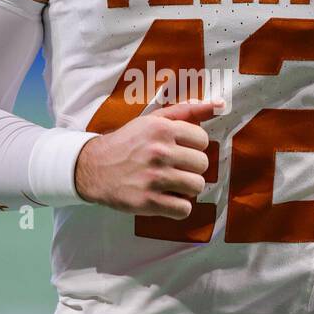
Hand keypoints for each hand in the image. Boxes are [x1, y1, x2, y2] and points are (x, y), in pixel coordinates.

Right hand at [74, 99, 221, 217]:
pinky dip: (178, 207)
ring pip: (196, 187)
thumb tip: (220, 104)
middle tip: (175, 168)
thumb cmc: (127, 143)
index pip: (203, 140)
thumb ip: (187, 111)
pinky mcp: (148, 202)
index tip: (180, 150)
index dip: (193, 147)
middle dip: (191, 168)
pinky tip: (166, 198)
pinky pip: (184, 209)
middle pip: (202, 165)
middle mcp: (159, 151)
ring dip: (187, 188)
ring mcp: (154, 178)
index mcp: (162, 129)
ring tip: (171, 184)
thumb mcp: (152, 120)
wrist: (93, 168)